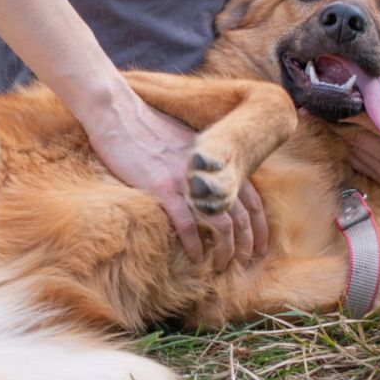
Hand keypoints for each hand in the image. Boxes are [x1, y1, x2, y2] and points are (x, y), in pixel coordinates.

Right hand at [82, 89, 267, 271]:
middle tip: (246, 262)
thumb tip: (208, 184)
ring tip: (223, 266)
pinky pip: (187, 224)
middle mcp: (208, 172)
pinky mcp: (163, 188)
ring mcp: (187, 181)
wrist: (119, 113)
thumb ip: (201, 163)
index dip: (260, 224)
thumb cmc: (147, 126)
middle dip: (247, 243)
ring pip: (220, 224)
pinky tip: (196, 258)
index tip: (261, 244)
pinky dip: (195, 245)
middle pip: (241, 215)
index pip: (251, 197)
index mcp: (215, 160)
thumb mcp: (185, 142)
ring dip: (225, 250)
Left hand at [346, 81, 379, 184]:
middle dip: (350, 121)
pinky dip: (353, 146)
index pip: (377, 125)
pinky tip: (362, 134)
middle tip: (347, 106)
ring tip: (355, 119)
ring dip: (349, 133)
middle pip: (360, 138)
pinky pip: (354, 160)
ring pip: (353, 149)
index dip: (358, 111)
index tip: (347, 99)